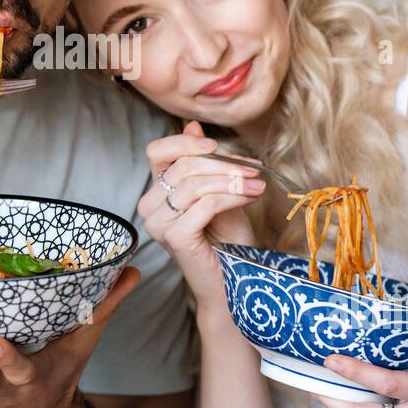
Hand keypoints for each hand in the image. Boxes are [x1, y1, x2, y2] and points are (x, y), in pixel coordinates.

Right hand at [138, 120, 264, 312]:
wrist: (235, 282)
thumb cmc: (227, 240)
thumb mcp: (219, 190)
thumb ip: (204, 162)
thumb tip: (192, 125)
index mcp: (157, 192)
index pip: (157, 152)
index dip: (186, 142)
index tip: (217, 146)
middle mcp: (150, 207)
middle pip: (183, 166)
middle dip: (224, 164)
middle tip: (253, 170)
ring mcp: (159, 224)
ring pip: (195, 184)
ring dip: (233, 180)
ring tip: (257, 185)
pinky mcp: (174, 237)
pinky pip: (204, 204)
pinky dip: (232, 196)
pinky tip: (251, 197)